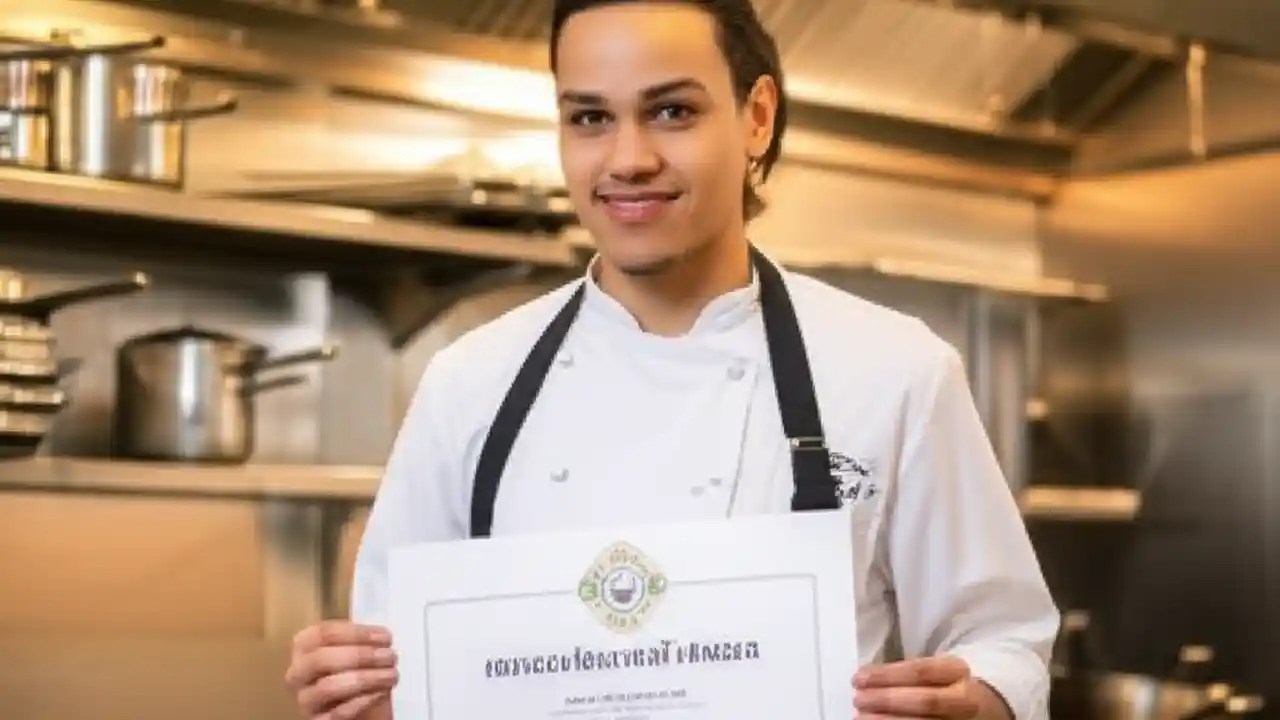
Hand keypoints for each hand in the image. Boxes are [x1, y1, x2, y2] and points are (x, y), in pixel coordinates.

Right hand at [285, 620, 398, 718]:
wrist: (358, 706)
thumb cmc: (356, 672)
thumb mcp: (356, 650)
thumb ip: (362, 640)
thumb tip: (382, 635)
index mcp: (304, 646)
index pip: (323, 633)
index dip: (357, 634)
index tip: (386, 637)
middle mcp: (298, 672)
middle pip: (322, 658)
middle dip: (361, 656)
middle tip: (390, 656)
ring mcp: (305, 699)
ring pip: (328, 687)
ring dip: (365, 678)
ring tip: (391, 675)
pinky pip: (336, 714)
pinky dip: (361, 702)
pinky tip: (380, 693)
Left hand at [852, 656, 1004, 718]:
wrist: (986, 709)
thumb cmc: (946, 686)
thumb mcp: (935, 671)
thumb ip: (905, 675)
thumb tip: (865, 681)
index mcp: (957, 671)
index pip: (921, 671)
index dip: (887, 675)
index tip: (859, 678)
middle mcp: (964, 699)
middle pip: (925, 701)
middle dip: (887, 700)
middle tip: (858, 699)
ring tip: (861, 717)